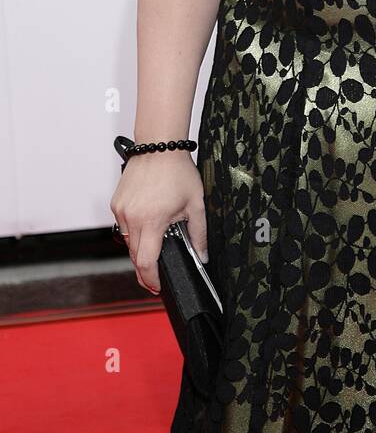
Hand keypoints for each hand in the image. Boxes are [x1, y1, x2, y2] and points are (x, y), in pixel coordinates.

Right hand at [111, 150, 207, 294]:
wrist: (159, 146)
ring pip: (128, 241)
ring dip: (140, 247)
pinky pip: (124, 226)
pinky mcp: (116, 203)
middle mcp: (132, 218)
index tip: (156, 286)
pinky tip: (147, 223)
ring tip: (156, 241)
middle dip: (145, 268)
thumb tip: (202, 255)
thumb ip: (199, 234)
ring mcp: (121, 210)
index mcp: (152, 221)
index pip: (146, 262)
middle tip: (156, 273)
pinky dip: (135, 231)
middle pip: (134, 256)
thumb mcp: (195, 204)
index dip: (150, 279)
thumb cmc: (177, 171)